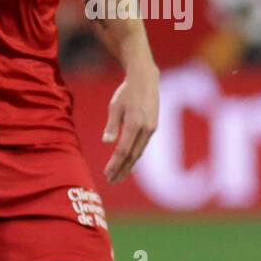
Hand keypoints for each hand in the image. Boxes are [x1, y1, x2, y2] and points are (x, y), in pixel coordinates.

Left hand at [102, 65, 158, 182]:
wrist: (146, 79)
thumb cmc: (127, 92)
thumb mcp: (115, 106)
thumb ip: (111, 125)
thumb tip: (107, 142)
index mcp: (135, 124)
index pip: (123, 150)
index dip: (115, 164)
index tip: (106, 174)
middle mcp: (146, 129)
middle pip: (133, 156)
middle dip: (121, 170)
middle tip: (111, 181)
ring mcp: (151, 129)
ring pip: (139, 152)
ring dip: (128, 166)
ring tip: (118, 176)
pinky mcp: (153, 127)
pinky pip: (142, 146)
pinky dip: (134, 157)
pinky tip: (128, 163)